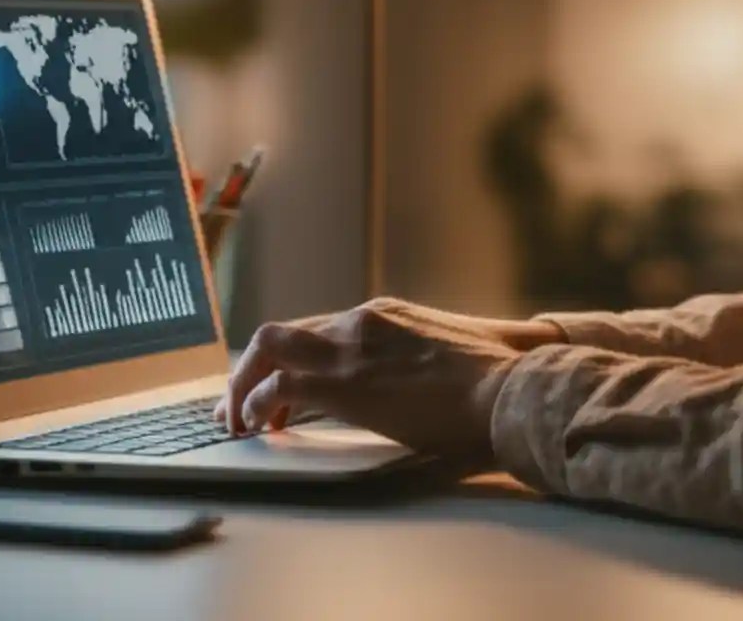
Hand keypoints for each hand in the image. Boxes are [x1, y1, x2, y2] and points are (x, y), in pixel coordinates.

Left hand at [214, 298, 563, 459]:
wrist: (508, 391)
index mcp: (384, 315)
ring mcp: (349, 349)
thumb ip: (444, 351)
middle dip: (250, 369)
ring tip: (234, 421)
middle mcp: (359, 322)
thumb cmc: (499, 378)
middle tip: (236, 406)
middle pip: (282, 334)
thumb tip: (484, 350)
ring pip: (267, 347)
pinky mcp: (344, 383)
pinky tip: (254, 426)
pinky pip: (278, 386)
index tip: (279, 392)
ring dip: (241, 385)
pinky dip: (255, 404)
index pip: (318, 330)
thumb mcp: (463, 349)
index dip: (291, 360)